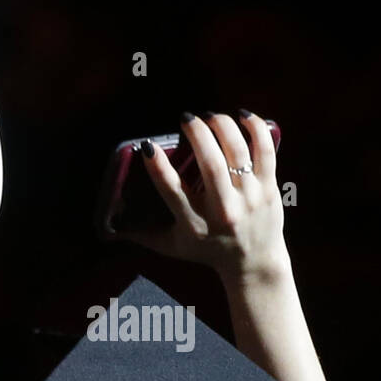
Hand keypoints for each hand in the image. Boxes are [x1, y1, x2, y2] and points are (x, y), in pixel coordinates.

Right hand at [124, 110, 289, 282]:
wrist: (254, 264)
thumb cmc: (208, 251)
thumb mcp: (173, 246)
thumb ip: (144, 235)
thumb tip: (111, 227)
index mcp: (194, 224)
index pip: (172, 190)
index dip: (158, 166)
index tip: (148, 146)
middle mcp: (223, 211)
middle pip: (210, 164)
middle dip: (197, 133)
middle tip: (186, 119)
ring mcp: (250, 198)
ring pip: (237, 152)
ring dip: (222, 125)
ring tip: (210, 116)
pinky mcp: (270, 188)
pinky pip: (265, 151)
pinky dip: (255, 128)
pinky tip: (241, 115)